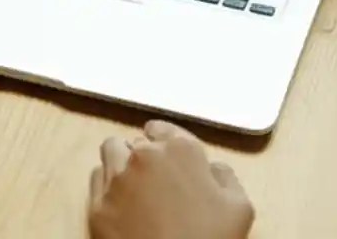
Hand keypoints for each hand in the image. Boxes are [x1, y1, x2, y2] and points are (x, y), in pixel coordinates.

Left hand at [89, 121, 253, 238]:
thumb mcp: (240, 208)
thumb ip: (226, 177)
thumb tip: (212, 168)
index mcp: (181, 150)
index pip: (164, 128)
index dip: (166, 142)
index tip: (169, 157)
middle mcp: (144, 156)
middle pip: (138, 141)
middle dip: (147, 155)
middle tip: (158, 181)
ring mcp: (117, 179)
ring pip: (112, 151)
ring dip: (122, 161)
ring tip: (134, 184)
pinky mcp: (98, 204)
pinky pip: (97, 178)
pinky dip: (108, 183)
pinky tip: (121, 202)